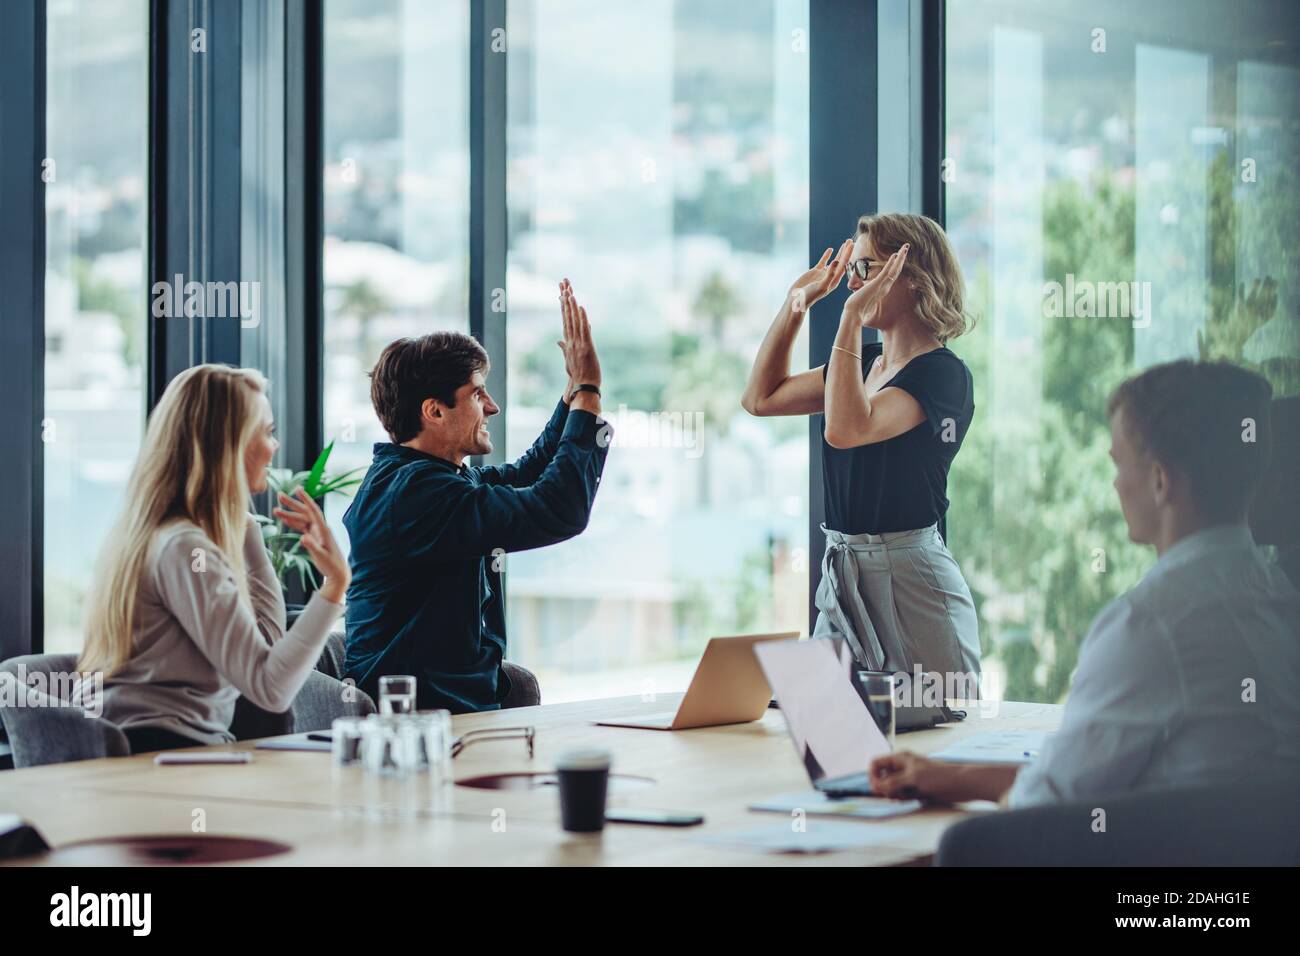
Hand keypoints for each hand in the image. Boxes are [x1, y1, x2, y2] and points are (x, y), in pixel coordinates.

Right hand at [273, 488, 349, 602]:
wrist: (338, 572)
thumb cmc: (331, 565)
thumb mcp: (320, 556)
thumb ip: (312, 546)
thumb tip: (302, 537)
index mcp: (323, 530)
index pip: (314, 510)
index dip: (306, 499)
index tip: (298, 489)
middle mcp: (320, 528)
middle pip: (305, 512)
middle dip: (292, 503)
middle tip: (279, 495)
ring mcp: (317, 532)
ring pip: (302, 519)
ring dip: (289, 514)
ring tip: (275, 510)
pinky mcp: (314, 537)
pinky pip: (302, 526)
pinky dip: (294, 522)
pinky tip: (285, 520)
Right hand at [555, 278, 600, 392]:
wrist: (582, 388)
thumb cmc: (578, 376)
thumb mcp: (569, 360)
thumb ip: (564, 348)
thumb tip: (559, 341)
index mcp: (568, 343)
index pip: (565, 321)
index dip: (563, 307)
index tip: (561, 294)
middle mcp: (571, 341)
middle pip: (567, 317)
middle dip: (565, 301)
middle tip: (563, 286)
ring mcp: (578, 344)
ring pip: (574, 321)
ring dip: (572, 306)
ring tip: (569, 292)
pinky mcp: (586, 347)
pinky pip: (584, 330)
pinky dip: (582, 318)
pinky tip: (581, 307)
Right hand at [787, 238, 851, 314]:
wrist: (796, 299)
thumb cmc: (809, 296)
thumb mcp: (821, 286)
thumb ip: (830, 274)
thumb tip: (836, 261)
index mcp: (834, 281)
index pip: (843, 265)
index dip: (848, 254)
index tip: (852, 244)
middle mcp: (831, 276)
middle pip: (841, 261)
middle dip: (846, 251)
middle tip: (851, 241)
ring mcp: (823, 274)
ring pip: (834, 261)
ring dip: (840, 252)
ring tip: (845, 243)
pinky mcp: (816, 272)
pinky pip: (823, 262)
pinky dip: (827, 255)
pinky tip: (830, 249)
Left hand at [843, 244, 907, 326]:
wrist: (854, 314)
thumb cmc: (856, 306)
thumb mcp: (861, 294)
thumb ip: (862, 289)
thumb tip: (855, 286)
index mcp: (882, 288)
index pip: (892, 274)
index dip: (897, 264)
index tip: (899, 255)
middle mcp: (885, 287)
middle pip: (897, 270)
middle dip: (902, 258)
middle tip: (906, 247)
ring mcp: (882, 286)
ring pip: (894, 269)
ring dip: (900, 257)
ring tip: (905, 247)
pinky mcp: (876, 285)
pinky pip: (886, 272)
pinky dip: (891, 263)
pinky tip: (895, 255)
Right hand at [868, 751, 950, 800]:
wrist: (960, 785)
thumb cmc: (939, 776)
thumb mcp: (913, 778)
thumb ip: (893, 782)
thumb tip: (877, 786)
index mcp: (900, 758)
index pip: (876, 764)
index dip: (873, 775)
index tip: (878, 788)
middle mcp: (902, 767)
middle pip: (882, 777)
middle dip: (884, 787)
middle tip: (893, 794)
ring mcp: (908, 779)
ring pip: (891, 787)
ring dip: (894, 794)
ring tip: (906, 796)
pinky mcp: (915, 789)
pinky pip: (901, 794)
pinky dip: (903, 798)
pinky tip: (913, 798)